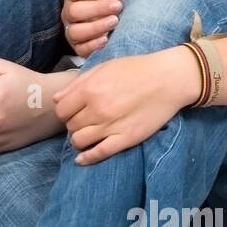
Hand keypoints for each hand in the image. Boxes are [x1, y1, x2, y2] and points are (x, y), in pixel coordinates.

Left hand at [53, 47, 200, 164]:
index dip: (65, 112)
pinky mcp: (126, 138)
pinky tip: (82, 159)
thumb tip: (57, 99)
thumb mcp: (104, 67)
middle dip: (74, 124)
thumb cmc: (136, 69)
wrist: (169, 79)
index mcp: (90, 89)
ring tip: (87, 134)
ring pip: (80, 141)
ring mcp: (112, 126)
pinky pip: (100, 153)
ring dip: (80, 139)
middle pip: (71, 126)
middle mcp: (97, 109)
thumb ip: (78, 83)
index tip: (73, 111)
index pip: (62, 111)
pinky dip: (87, 158)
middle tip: (83, 120)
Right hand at [62, 0, 123, 57]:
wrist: (117, 22)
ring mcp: (71, 32)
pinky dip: (93, 45)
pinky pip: (81, 49)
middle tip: (118, 6)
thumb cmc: (111, 2)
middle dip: (97, 8)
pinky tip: (107, 39)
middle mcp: (68, 13)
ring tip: (115, 21)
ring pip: (75, 32)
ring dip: (96, 27)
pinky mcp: (78, 48)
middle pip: (73, 11)